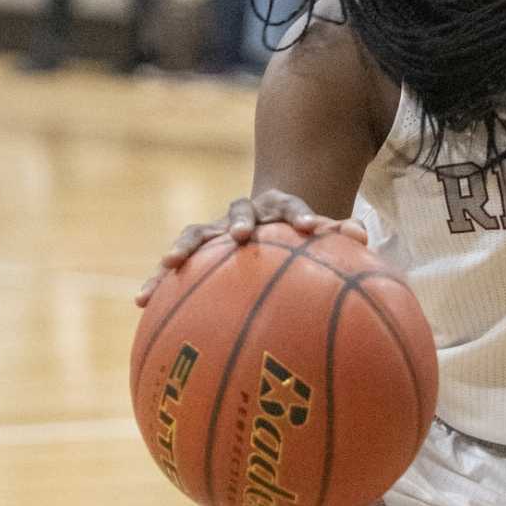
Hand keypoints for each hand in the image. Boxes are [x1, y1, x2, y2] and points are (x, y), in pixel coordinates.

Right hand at [135, 190, 366, 303]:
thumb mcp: (320, 237)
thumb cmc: (299, 239)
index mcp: (279, 207)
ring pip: (198, 233)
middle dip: (240, 222)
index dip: (301, 214)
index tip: (311, 227)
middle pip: (240, 211)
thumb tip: (363, 235)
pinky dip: (159, 280)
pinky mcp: (195, 249)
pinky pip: (174, 265)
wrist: (265, 220)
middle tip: (240, 235)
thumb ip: (338, 235)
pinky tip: (142, 300)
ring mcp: (216, 229)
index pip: (291, 205)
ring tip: (171, 263)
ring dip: (186, 246)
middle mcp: (246, 213)